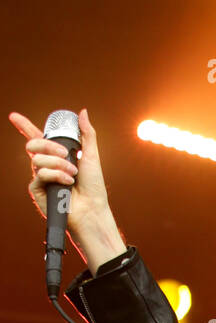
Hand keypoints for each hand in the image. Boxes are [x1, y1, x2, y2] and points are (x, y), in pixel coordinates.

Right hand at [9, 107, 112, 233]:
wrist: (92, 209)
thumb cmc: (93, 187)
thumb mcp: (91, 156)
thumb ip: (86, 134)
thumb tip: (83, 112)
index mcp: (56, 156)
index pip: (38, 138)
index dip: (25, 126)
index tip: (14, 116)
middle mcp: (46, 165)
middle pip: (34, 145)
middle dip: (49, 146)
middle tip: (65, 154)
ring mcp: (40, 177)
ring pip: (39, 159)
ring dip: (59, 164)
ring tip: (73, 174)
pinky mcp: (37, 189)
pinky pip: (40, 173)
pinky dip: (56, 175)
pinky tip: (68, 183)